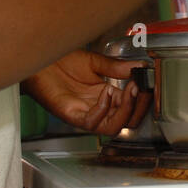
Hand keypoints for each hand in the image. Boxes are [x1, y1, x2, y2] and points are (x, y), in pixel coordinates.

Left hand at [21, 50, 151, 135]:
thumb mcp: (94, 61)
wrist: (39, 60)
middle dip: (138, 106)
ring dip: (125, 110)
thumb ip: (116, 67)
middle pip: (126, 121)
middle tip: (141, 88)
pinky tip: (106, 91)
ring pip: (112, 127)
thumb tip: (139, 68)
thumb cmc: (61, 61)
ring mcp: (85, 113)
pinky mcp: (71, 115)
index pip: (131, 106)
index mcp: (106, 96)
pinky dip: (103, 109)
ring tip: (129, 90)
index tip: (148, 83)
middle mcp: (98, 108)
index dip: (142, 98)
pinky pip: (92, 123)